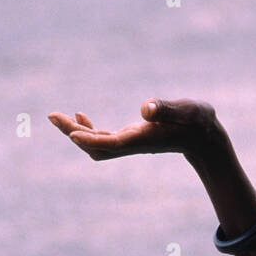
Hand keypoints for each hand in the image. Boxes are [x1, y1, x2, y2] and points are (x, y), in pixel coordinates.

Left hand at [47, 98, 224, 161]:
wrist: (205, 139)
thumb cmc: (199, 122)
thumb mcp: (190, 110)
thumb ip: (168, 108)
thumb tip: (145, 108)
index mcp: (146, 138)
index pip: (114, 143)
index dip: (92, 139)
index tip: (72, 134)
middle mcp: (134, 144)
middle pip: (97, 147)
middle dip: (74, 134)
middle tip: (51, 116)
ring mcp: (131, 142)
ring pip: (97, 145)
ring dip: (76, 133)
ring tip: (56, 117)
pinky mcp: (130, 138)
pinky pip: (103, 139)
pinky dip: (89, 130)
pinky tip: (81, 116)